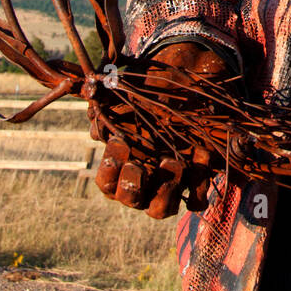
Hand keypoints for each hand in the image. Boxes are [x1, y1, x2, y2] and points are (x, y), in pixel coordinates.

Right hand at [88, 41, 232, 219]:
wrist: (191, 80)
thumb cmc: (154, 87)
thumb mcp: (128, 89)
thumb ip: (104, 95)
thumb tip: (88, 91)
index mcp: (125, 160)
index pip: (108, 184)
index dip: (110, 170)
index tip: (119, 142)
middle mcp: (146, 176)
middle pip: (130, 200)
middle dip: (132, 185)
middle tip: (140, 165)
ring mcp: (171, 179)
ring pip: (160, 210)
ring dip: (164, 191)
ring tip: (173, 162)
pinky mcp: (199, 176)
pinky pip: (195, 198)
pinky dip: (198, 182)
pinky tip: (202, 155)